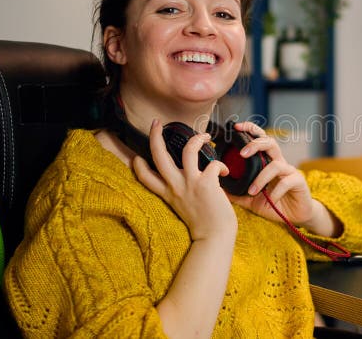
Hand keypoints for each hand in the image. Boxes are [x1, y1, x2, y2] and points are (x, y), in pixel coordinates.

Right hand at [133, 119, 236, 240]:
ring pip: (187, 151)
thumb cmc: (205, 224)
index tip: (137, 157)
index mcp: (169, 194)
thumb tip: (195, 176)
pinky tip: (225, 172)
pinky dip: (221, 165)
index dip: (138, 166)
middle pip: (159, 156)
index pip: (146, 178)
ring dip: (197, 139)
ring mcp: (190, 184)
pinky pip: (213, 163)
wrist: (214, 238)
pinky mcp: (206, 184)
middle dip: (155, 136)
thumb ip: (185, 192)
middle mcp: (176, 187)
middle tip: (156, 122)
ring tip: (205, 136)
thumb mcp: (186, 207)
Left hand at [226, 122, 317, 226]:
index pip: (260, 139)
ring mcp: (289, 171)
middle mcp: (279, 162)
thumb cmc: (273, 204)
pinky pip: (286, 182)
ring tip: (252, 190)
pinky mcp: (299, 182)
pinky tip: (270, 201)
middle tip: (242, 153)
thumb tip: (218, 187)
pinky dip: (276, 191)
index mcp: (267, 162)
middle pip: (270, 143)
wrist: (295, 217)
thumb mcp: (250, 199)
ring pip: (276, 165)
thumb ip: (237, 193)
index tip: (236, 127)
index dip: (250, 130)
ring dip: (262, 177)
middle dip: (256, 144)